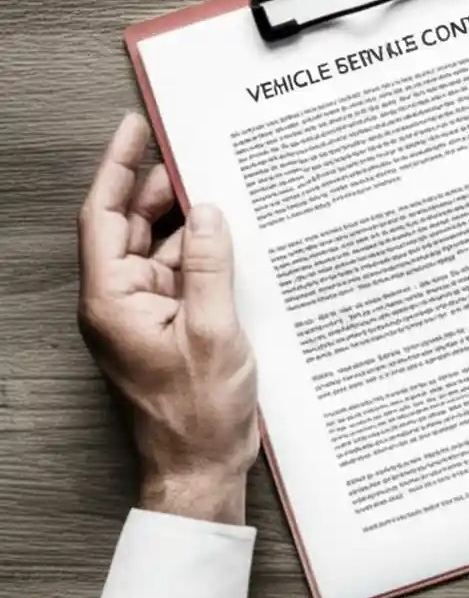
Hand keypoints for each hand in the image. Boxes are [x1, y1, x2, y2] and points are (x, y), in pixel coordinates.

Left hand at [77, 113, 257, 524]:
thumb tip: (210, 213)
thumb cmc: (196, 415)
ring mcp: (148, 315)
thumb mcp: (214, 332)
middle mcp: (122, 303)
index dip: (120, 167)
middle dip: (161, 187)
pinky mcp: (173, 327)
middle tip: (196, 150)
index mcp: (114, 301)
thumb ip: (211, 267)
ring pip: (163, 249)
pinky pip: (185, 276)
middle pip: (133, 226)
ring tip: (223, 187)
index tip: (136, 128)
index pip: (106, 216)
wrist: (200, 469)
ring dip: (190, 221)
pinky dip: (206, 255)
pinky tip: (234, 240)